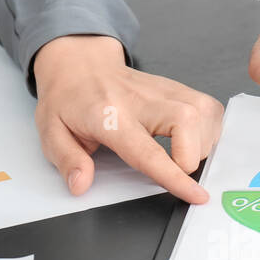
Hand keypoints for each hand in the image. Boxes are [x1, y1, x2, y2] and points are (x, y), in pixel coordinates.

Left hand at [32, 35, 221, 204]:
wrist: (79, 64)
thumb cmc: (69, 100)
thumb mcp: (51, 132)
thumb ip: (68, 160)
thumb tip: (81, 185)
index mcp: (109, 116)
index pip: (147, 150)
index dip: (174, 176)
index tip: (196, 195)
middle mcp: (141, 99)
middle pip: (187, 120)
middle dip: (193, 154)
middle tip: (178, 168)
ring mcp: (162, 89)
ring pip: (204, 111)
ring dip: (203, 142)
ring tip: (183, 154)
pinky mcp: (176, 86)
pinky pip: (208, 107)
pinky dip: (208, 129)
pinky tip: (191, 139)